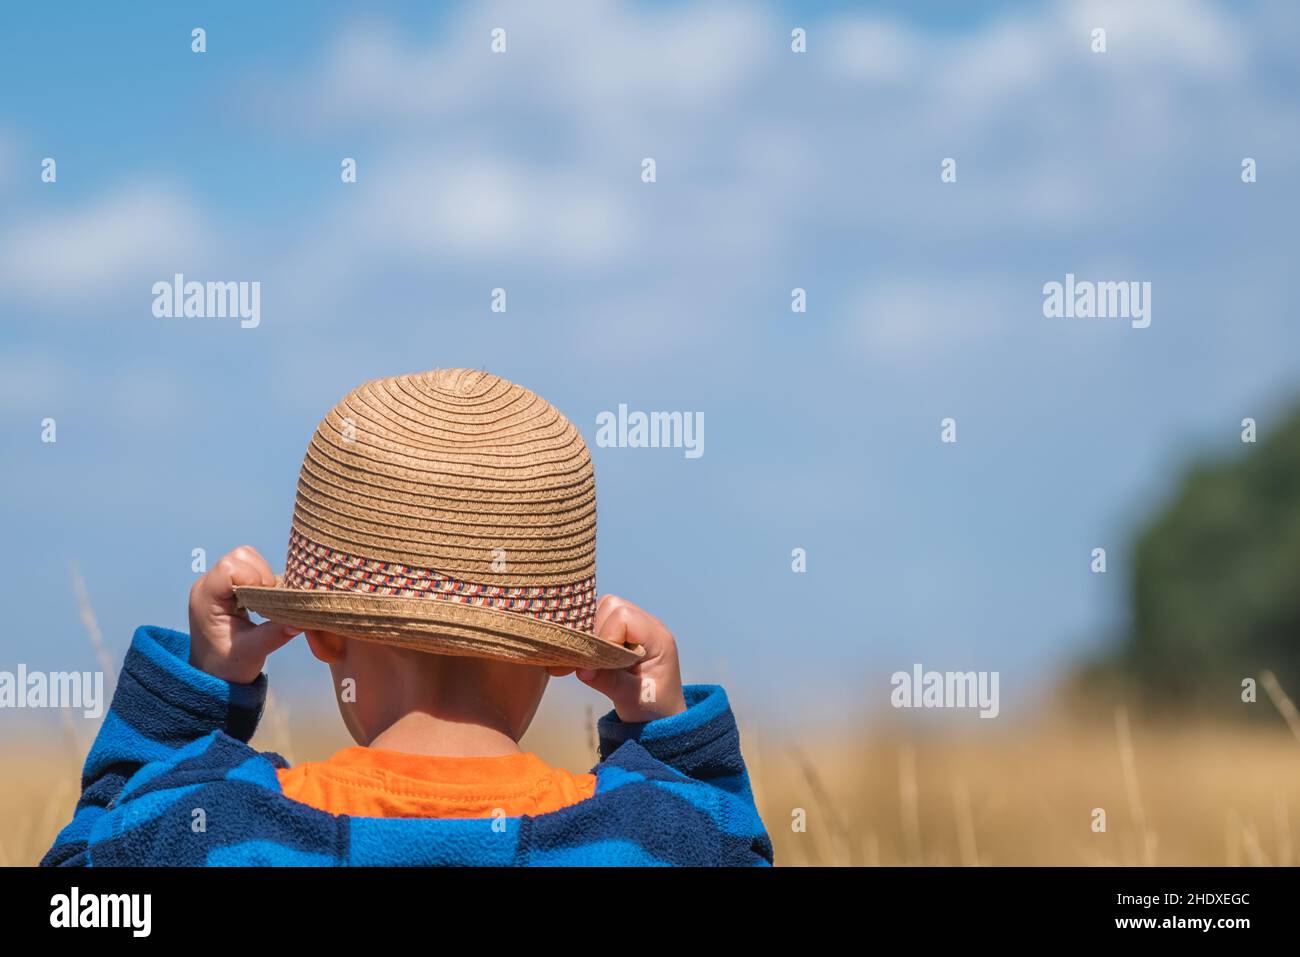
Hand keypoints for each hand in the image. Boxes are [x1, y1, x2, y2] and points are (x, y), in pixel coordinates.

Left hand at [188, 546, 298, 683]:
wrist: (214, 675)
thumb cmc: (227, 665)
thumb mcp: (252, 652)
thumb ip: (275, 633)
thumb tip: (303, 619)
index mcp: (206, 598)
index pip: (230, 568)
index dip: (254, 577)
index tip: (265, 601)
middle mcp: (208, 585)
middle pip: (239, 556)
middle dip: (262, 574)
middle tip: (268, 600)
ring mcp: (216, 583)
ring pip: (245, 557)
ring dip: (264, 574)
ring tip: (266, 599)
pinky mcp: (227, 586)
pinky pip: (249, 566)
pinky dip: (263, 577)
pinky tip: (265, 598)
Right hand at [550, 595, 685, 722]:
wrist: (662, 714)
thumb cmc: (653, 707)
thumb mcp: (631, 699)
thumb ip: (608, 681)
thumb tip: (581, 669)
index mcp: (658, 638)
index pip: (624, 617)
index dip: (606, 635)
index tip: (601, 662)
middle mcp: (649, 625)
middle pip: (611, 605)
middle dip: (594, 630)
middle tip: (588, 658)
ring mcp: (637, 625)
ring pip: (602, 609)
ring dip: (589, 631)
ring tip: (586, 658)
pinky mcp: (626, 631)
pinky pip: (601, 619)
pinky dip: (589, 634)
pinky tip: (584, 656)